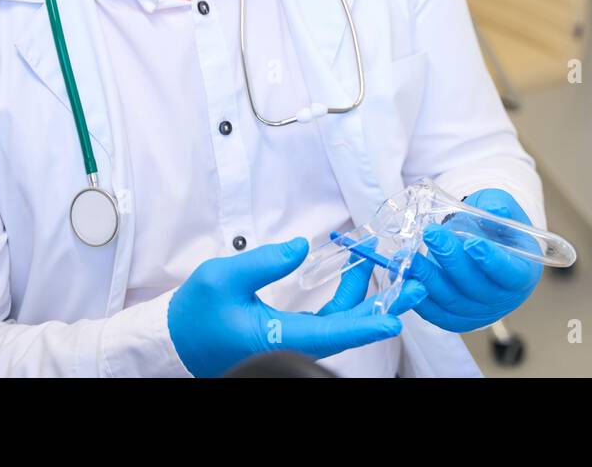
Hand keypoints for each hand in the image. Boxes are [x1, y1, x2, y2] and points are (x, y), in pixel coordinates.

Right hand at [167, 236, 426, 376]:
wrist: (177, 339)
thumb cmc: (196, 311)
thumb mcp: (221, 277)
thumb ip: (264, 262)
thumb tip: (301, 247)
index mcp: (276, 337)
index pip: (330, 333)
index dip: (364, 324)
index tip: (394, 318)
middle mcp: (291, 344)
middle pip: (347, 329)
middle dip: (383, 306)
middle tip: (414, 285)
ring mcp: (293, 342)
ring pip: (342, 324)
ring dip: (367, 298)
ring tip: (388, 266)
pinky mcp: (291, 336)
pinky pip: (330, 321)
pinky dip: (347, 299)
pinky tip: (357, 276)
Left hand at [405, 189, 542, 332]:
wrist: (480, 243)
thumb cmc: (494, 227)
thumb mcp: (499, 207)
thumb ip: (497, 204)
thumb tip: (494, 208)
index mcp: (523, 271)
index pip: (511, 273)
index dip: (492, 261)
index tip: (471, 243)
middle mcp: (503, 297)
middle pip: (477, 287)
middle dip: (451, 260)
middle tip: (432, 234)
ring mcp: (480, 311)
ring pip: (453, 301)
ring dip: (429, 278)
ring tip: (410, 255)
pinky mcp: (457, 318)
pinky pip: (437, 313)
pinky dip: (419, 298)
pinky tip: (406, 277)